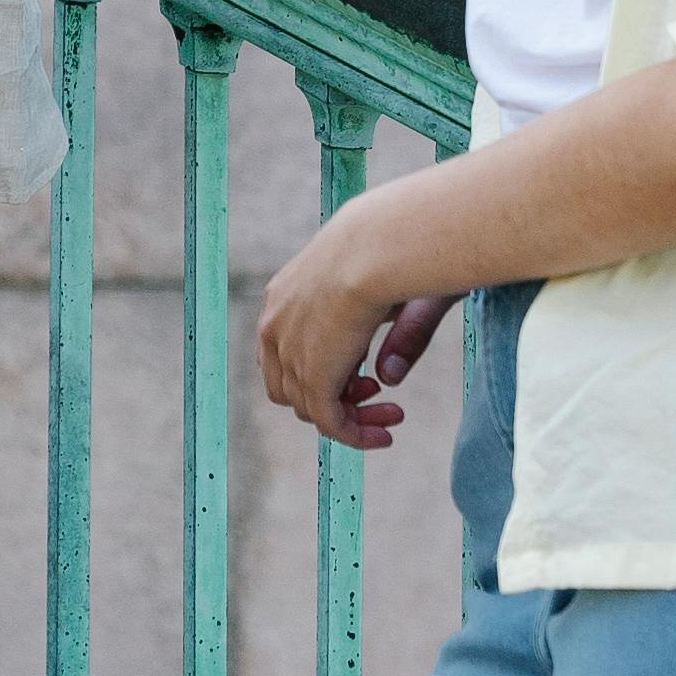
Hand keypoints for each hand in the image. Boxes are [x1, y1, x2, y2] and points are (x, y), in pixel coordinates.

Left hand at [261, 213, 453, 444]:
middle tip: (379, 393)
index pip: (284, 350)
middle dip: (337, 397)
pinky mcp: (311, 375)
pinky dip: (356, 435)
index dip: (323, 370)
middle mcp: (276, 323)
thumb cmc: (400, 248)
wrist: (383, 240)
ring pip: (310, 408)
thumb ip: (393, 334)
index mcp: (286, 294)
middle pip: (292, 385)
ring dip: (352, 417)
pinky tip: (386, 433)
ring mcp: (288, 351)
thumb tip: (386, 377)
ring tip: (393, 412)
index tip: (367, 372)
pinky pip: (329, 423)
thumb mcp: (391, 291)